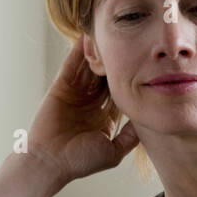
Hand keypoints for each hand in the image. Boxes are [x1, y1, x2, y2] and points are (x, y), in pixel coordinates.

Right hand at [27, 36, 139, 182]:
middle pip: (107, 76)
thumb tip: (147, 122)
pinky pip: (72, 65)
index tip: (146, 66)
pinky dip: (79, 51)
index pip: (121, 92)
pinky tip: (88, 36)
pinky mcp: (61, 86)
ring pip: (91, 68)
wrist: (50, 162)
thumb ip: (130, 137)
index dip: (133, 79)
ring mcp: (76, 93)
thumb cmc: (80, 161)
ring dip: (100, 52)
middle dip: (118, 61)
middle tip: (132, 42)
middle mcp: (91, 102)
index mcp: (105, 117)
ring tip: (112, 33)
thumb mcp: (113, 151)